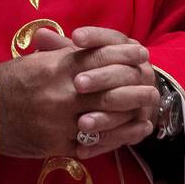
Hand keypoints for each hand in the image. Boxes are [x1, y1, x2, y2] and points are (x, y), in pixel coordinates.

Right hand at [0, 27, 156, 159]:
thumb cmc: (9, 81)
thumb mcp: (37, 60)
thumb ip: (66, 54)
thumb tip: (95, 47)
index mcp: (58, 67)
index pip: (101, 57)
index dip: (125, 54)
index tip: (142, 54)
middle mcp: (63, 93)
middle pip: (111, 89)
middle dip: (135, 88)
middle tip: (153, 86)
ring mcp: (61, 121)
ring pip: (107, 118)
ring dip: (131, 114)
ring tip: (148, 111)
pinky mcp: (58, 145)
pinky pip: (94, 143)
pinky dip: (116, 138)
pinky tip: (132, 133)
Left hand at [69, 27, 158, 160]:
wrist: (126, 98)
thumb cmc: (95, 73)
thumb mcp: (81, 58)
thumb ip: (62, 49)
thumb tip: (39, 35)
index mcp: (127, 48)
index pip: (113, 38)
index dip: (96, 37)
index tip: (75, 38)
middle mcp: (141, 71)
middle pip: (124, 71)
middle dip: (101, 77)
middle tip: (78, 84)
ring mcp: (145, 98)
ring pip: (130, 104)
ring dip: (106, 115)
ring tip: (81, 123)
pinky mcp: (143, 124)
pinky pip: (129, 134)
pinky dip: (108, 140)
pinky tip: (83, 147)